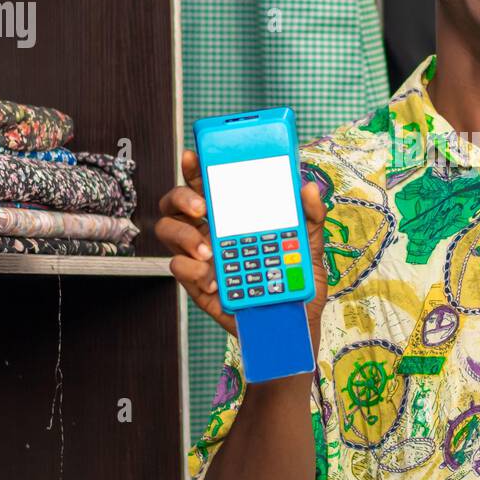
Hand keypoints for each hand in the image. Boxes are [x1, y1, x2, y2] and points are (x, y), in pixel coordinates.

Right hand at [155, 149, 329, 338]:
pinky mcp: (198, 285)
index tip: (193, 155)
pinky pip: (178, 268)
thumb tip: (309, 187)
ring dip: (183, 235)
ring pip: (168, 231)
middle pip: (176, 203)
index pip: (206, 184)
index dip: (194, 167)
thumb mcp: (311, 245)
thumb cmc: (297, 282)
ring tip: (209, 250)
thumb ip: (310, 216)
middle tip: (202, 207)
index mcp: (233, 216)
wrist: (294, 325)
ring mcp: (201, 257)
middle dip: (181, 196)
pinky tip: (215, 280)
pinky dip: (193, 271)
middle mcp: (210, 231)